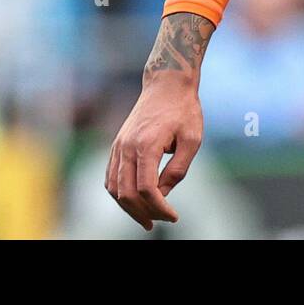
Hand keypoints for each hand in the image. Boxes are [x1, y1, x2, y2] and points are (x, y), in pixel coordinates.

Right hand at [105, 12, 213, 229]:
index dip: (159, 208)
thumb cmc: (184, 109)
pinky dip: (120, 194)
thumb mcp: (192, 139)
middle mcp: (127, 147)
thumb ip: (178, 169)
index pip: (146, 188)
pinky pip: (111, 177)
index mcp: (146, 145)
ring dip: (129, 208)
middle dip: (144, 213)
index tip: (173, 216)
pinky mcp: (117, 145)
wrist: (167, 84)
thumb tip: (164, 194)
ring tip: (147, 218)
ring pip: (114, 189)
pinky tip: (134, 201)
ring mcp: (118, 146)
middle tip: (161, 220)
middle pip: (127, 193)